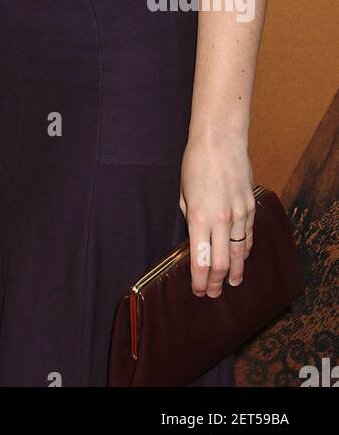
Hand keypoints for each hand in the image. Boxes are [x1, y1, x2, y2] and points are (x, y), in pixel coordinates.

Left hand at [179, 131, 255, 296]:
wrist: (220, 140)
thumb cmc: (195, 163)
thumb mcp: (183, 194)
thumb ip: (190, 219)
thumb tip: (195, 239)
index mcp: (199, 218)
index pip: (201, 261)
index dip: (199, 281)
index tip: (197, 291)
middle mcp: (221, 220)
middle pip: (222, 264)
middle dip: (217, 284)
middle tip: (213, 294)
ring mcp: (239, 215)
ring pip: (240, 254)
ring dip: (236, 272)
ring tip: (232, 284)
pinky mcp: (251, 207)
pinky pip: (249, 236)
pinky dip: (246, 251)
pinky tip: (242, 258)